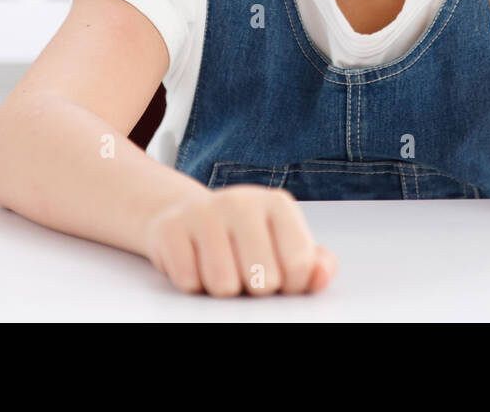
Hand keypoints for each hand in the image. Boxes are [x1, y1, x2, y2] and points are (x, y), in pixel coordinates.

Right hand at [144, 185, 337, 295]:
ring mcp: (203, 211)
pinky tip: (195, 263)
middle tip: (244, 272)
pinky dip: (193, 284)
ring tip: (221, 268)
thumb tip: (321, 277)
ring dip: (222, 290)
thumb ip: (313, 265)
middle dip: (254, 289)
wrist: (189, 216)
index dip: (290, 287)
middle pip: (263, 280)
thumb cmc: (246, 240)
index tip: (279, 278)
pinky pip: (188, 282)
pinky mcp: (169, 228)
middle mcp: (242, 200)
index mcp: (277, 204)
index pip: (299, 265)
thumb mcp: (284, 246)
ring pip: (223, 285)